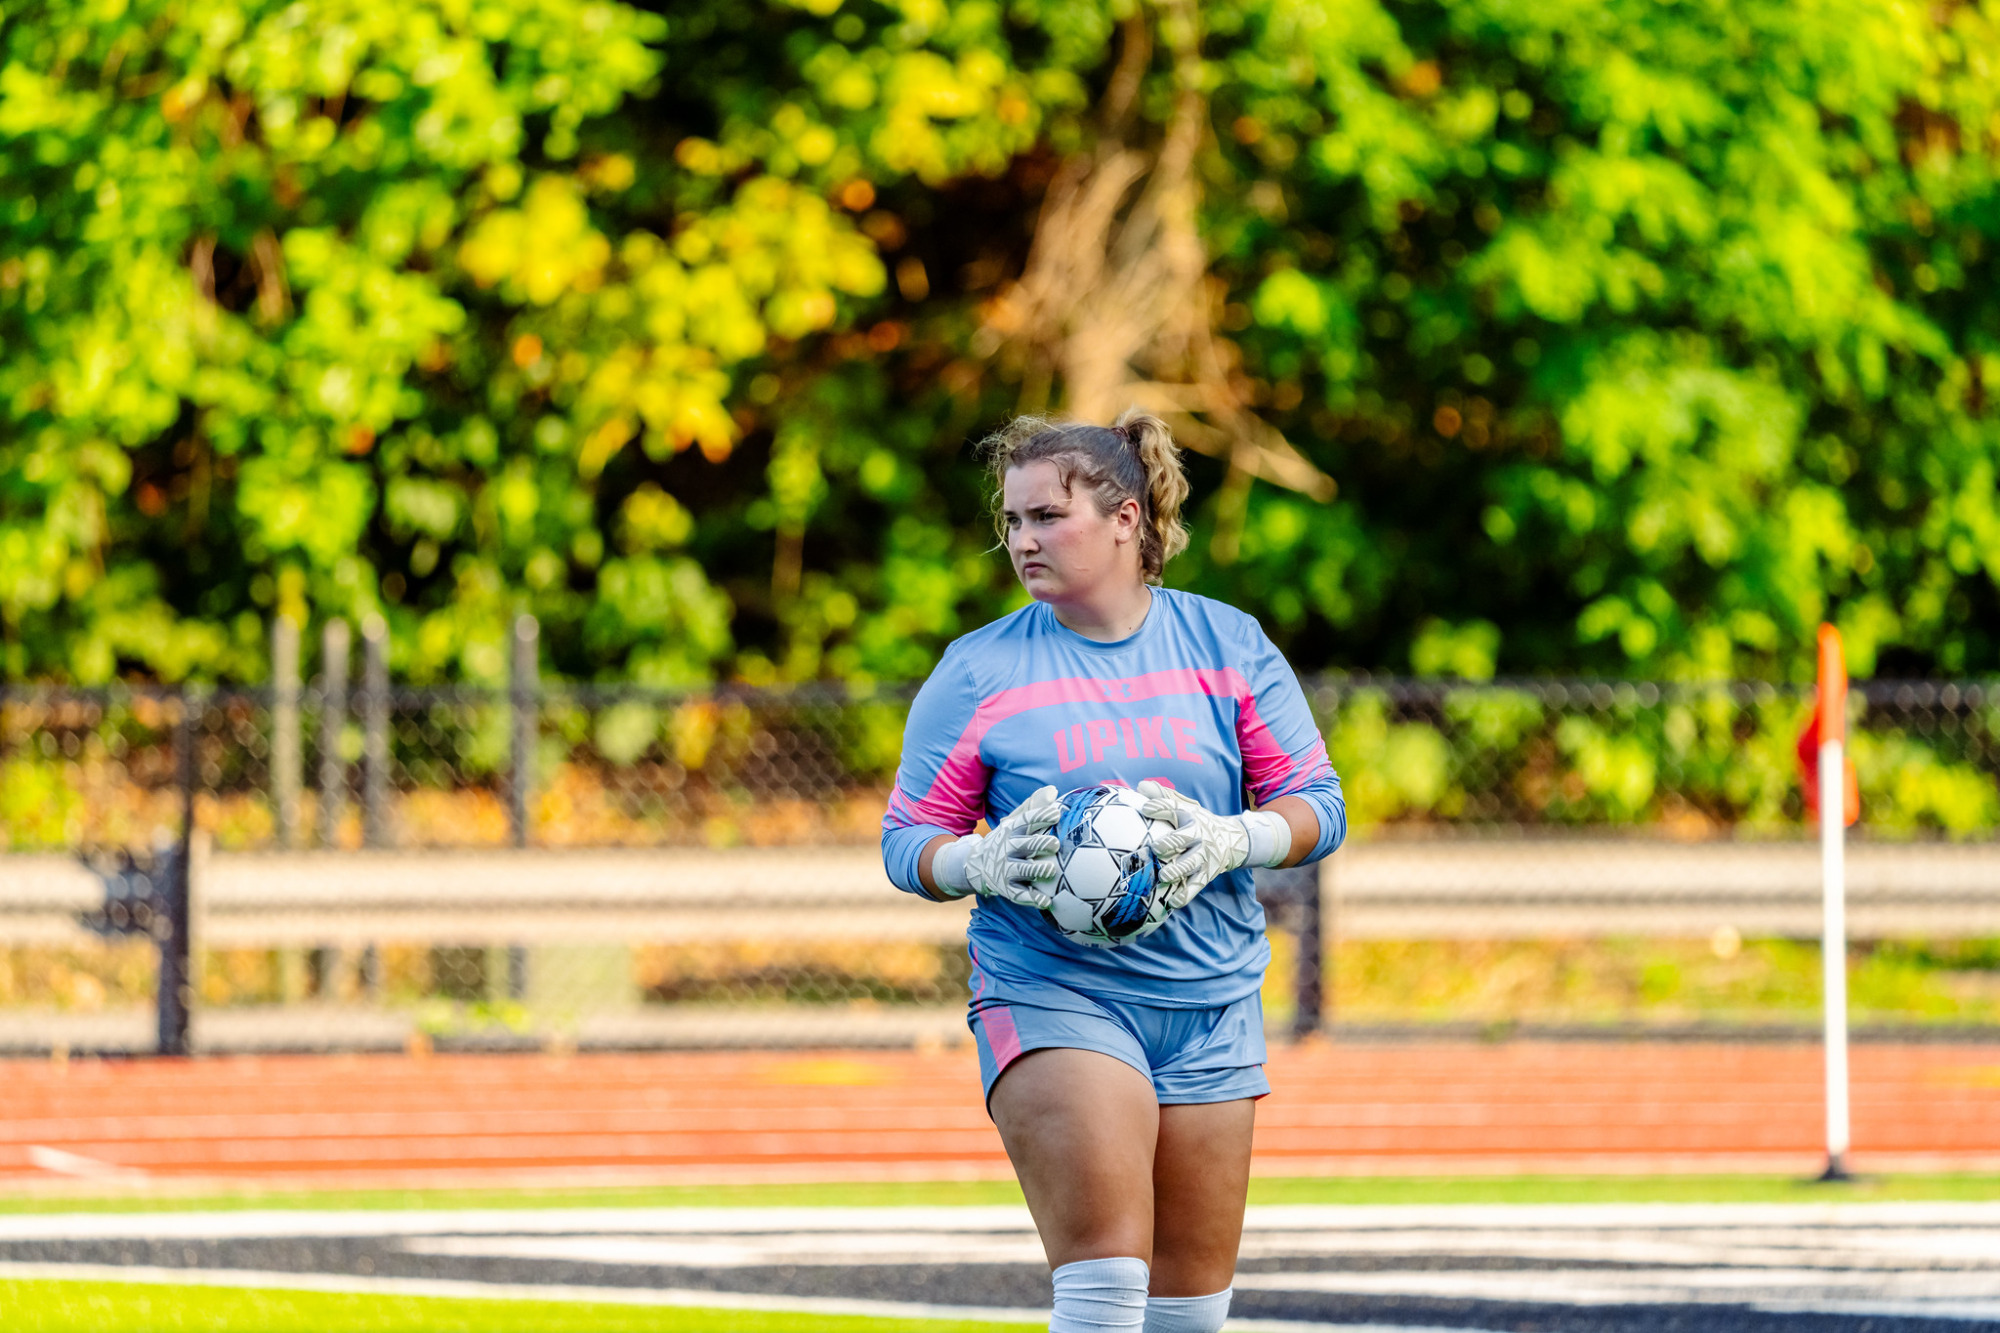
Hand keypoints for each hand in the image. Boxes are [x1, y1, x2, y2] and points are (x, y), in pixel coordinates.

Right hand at [932, 785, 1062, 908]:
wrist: (974, 865)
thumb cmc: (1005, 841)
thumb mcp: (1014, 823)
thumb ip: (1034, 808)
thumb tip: (1054, 791)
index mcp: (1011, 831)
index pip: (1025, 821)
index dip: (1040, 816)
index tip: (1056, 813)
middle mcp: (1007, 849)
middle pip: (1023, 845)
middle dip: (1039, 843)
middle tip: (1055, 842)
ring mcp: (1005, 869)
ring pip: (1022, 870)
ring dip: (1036, 870)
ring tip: (1051, 869)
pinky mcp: (1006, 888)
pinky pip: (1019, 894)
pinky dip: (1032, 898)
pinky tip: (1046, 901)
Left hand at [1137, 781, 1289, 909]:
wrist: (1234, 841)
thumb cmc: (1199, 822)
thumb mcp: (1186, 806)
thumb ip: (1164, 797)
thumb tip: (1140, 785)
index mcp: (1190, 817)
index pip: (1174, 808)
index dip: (1160, 807)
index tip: (1145, 808)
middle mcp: (1198, 836)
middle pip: (1185, 838)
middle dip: (1171, 842)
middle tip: (1156, 848)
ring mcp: (1203, 856)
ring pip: (1191, 864)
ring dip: (1177, 869)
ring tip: (1163, 876)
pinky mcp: (1207, 874)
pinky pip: (1196, 886)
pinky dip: (1185, 895)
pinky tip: (1173, 902)